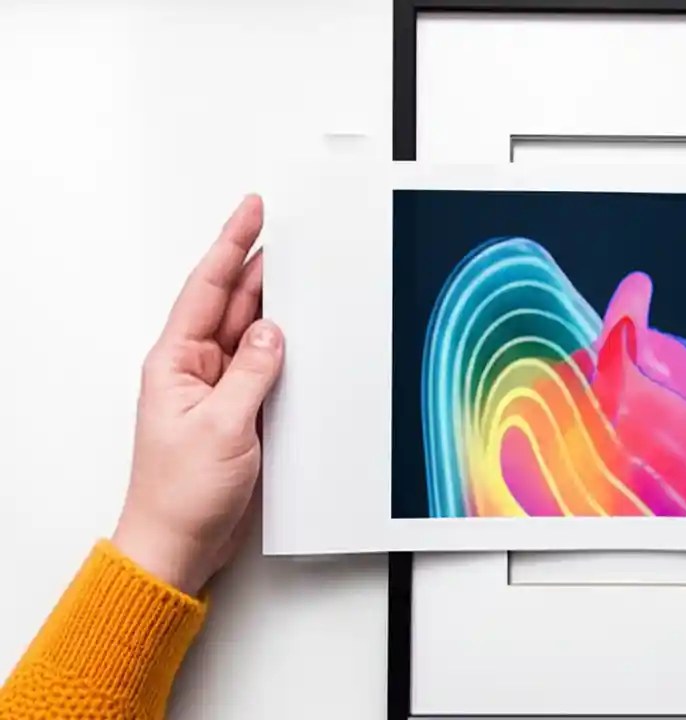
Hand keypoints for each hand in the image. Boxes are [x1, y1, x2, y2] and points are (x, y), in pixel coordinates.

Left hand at [112, 195, 282, 595]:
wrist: (179, 545)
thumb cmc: (179, 494)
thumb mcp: (221, 426)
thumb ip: (251, 373)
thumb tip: (272, 333)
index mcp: (175, 362)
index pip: (208, 289)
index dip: (231, 245)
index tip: (251, 211)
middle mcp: (195, 370)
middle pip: (233, 304)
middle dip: (260, 267)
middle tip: (292, 235)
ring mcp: (219, 391)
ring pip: (254, 335)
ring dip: (277, 308)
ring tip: (304, 275)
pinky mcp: (240, 413)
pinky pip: (267, 369)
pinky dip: (286, 351)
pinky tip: (303, 338)